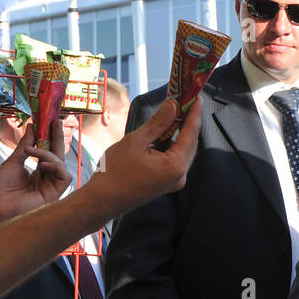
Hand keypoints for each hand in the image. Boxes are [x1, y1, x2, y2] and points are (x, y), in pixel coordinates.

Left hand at [0, 119, 71, 222]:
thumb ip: (25, 145)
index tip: (51, 123)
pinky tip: (42, 163)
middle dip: (58, 138)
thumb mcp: (13, 161)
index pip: (49, 153)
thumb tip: (32, 127)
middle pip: (58, 156)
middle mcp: (46, 179)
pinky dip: (56, 166)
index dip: (51, 138)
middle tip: (56, 122)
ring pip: (61, 165)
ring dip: (50, 154)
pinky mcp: (54, 195)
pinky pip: (65, 177)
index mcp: (37, 173)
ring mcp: (50, 187)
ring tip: (33, 151)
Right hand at [86, 98, 202, 216]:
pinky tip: (162, 133)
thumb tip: (172, 106)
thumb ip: (158, 123)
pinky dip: (169, 145)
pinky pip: (173, 159)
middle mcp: (179, 176)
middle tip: (183, 102)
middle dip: (186, 122)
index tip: (197, 97)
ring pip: (181, 151)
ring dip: (177, 133)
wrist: (101, 201)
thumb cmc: (114, 172)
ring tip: (171, 113)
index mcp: (175, 166)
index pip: (191, 134)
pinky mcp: (166, 183)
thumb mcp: (136, 141)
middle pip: (189, 143)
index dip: (194, 114)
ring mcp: (173, 181)